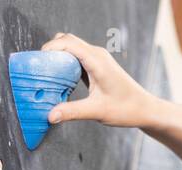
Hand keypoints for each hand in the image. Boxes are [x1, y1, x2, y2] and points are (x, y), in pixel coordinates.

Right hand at [39, 32, 154, 127]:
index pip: (67, 43)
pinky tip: (60, 79)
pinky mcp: (98, 65)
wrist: (145, 109)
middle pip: (67, 40)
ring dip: (58, 55)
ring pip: (72, 47)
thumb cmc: (126, 109)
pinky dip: (66, 62)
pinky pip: (77, 56)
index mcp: (97, 60)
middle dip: (50, 50)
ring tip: (46, 74)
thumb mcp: (97, 111)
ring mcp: (98, 58)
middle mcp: (97, 55)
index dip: (49, 48)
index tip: (37, 63)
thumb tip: (50, 116)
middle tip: (39, 69)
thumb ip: (72, 112)